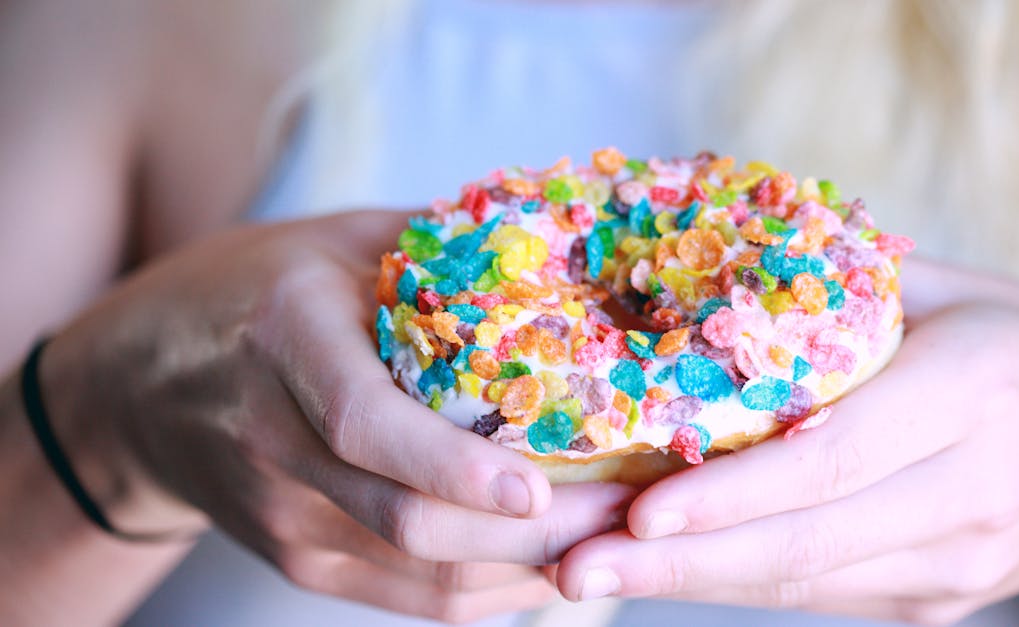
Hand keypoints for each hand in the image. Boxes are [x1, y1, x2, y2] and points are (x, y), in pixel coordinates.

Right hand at [42, 211, 634, 621]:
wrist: (137, 387)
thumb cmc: (252, 292)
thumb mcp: (335, 242)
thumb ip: (436, 248)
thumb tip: (564, 242)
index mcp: (286, 342)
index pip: (366, 425)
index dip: (454, 467)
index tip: (540, 486)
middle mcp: (276, 441)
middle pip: (410, 523)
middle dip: (533, 533)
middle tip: (626, 508)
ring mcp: (285, 517)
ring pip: (424, 577)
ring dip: (528, 571)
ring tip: (613, 536)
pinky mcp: (300, 559)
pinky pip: (412, 598)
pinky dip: (492, 591)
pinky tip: (552, 563)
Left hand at [553, 258, 1018, 624]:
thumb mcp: (960, 292)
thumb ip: (848, 292)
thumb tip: (712, 274)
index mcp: (979, 394)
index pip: (839, 457)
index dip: (736, 492)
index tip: (640, 508)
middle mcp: (973, 491)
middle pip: (810, 541)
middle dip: (683, 561)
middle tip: (576, 565)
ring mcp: (958, 562)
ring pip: (808, 582)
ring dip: (693, 581)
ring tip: (591, 572)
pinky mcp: (936, 599)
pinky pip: (824, 592)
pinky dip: (738, 581)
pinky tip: (664, 568)